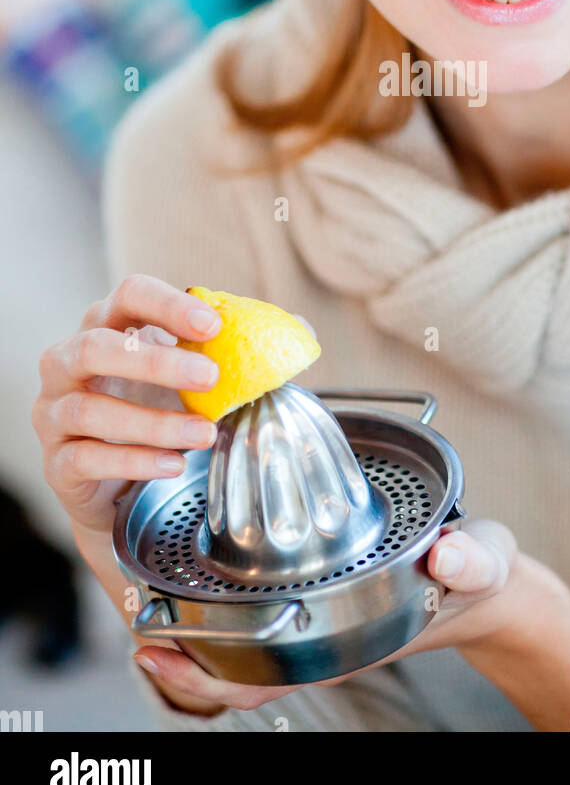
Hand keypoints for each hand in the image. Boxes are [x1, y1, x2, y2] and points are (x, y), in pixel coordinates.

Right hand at [32, 274, 222, 534]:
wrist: (123, 489)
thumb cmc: (158, 411)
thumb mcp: (196, 376)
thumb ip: (242, 350)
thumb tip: (300, 332)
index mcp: (108, 326)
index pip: (129, 294)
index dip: (168, 304)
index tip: (212, 324)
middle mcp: (68, 363)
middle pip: (96, 346)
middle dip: (155, 361)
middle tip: (211, 378)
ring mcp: (54, 413)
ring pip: (90, 409)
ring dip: (153, 421)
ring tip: (205, 434)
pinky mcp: (56, 462)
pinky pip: (86, 457)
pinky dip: (133, 460)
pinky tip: (174, 464)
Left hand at [131, 518, 551, 713]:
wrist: (483, 578)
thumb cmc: (476, 575)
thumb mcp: (480, 562)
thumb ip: (468, 560)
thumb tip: (447, 555)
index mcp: (346, 636)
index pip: (263, 678)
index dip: (203, 676)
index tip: (154, 652)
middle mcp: (321, 631)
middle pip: (233, 664)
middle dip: (180, 650)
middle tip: (137, 613)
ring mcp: (316, 613)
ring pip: (239, 639)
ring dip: (195, 622)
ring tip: (151, 595)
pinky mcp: (318, 588)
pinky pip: (259, 610)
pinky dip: (224, 597)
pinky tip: (202, 566)